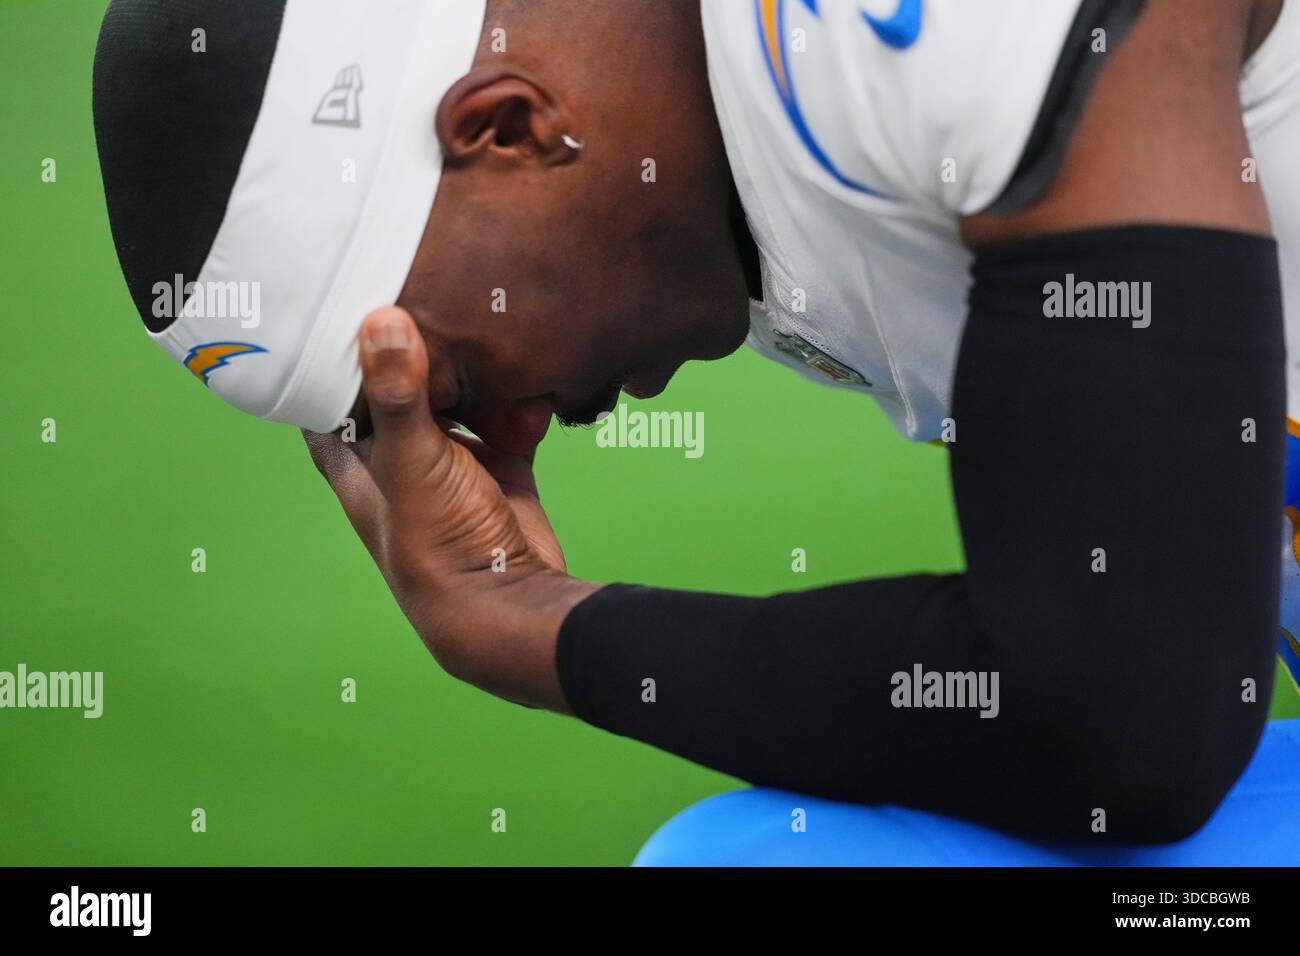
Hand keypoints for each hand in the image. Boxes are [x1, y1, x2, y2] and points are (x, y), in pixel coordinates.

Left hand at [304, 307, 600, 709]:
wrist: (510, 600)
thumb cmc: (441, 543)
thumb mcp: (412, 462)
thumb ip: (396, 395)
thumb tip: (380, 317)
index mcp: (361, 468)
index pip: (329, 407)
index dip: (330, 367)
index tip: (338, 313)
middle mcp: (403, 466)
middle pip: (398, 396)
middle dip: (414, 356)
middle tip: (426, 300)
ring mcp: (455, 471)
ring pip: (460, 408)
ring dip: (476, 381)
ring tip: (486, 339)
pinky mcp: (502, 475)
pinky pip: (509, 426)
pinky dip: (520, 410)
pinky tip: (531, 393)